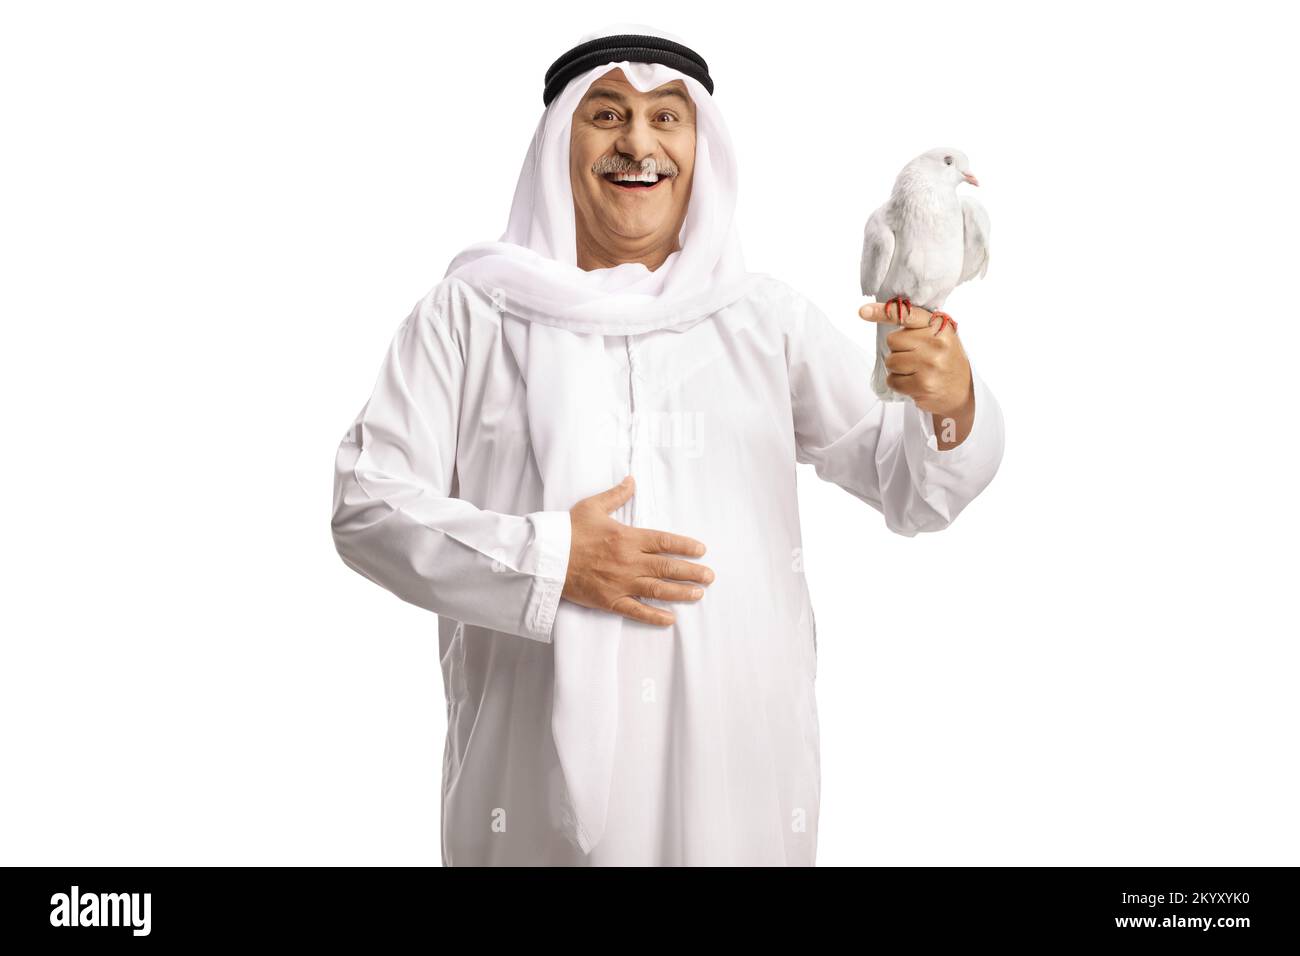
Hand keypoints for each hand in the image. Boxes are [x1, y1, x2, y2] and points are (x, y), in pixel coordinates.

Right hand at [563, 476, 714, 626]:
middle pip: (668, 567)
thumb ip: (616, 495)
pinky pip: (636, 611)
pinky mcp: (610, 600)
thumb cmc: (569, 530)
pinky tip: (670, 619)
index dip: (686, 546)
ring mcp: (621, 582)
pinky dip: (654, 616)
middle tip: (710, 576)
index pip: (665, 542)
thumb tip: (631, 480)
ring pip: (658, 589)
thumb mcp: (593, 506)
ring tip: (698, 594)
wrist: (546, 556)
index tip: (701, 550)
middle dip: (692, 572)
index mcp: (628, 537)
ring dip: (681, 593)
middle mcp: (629, 561)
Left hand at [858, 300, 972, 418]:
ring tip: (915, 370)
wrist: (963, 391)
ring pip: (891, 361)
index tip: (863, 311)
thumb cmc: (946, 359)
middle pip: (892, 341)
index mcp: (939, 326)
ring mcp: (930, 364)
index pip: (907, 314)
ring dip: (897, 368)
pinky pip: (893, 381)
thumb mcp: (940, 336)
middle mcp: (936, 343)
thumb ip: (919, 326)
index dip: (884, 312)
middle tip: (915, 357)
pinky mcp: (923, 384)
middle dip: (898, 350)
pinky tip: (914, 382)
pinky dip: (898, 383)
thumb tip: (886, 313)